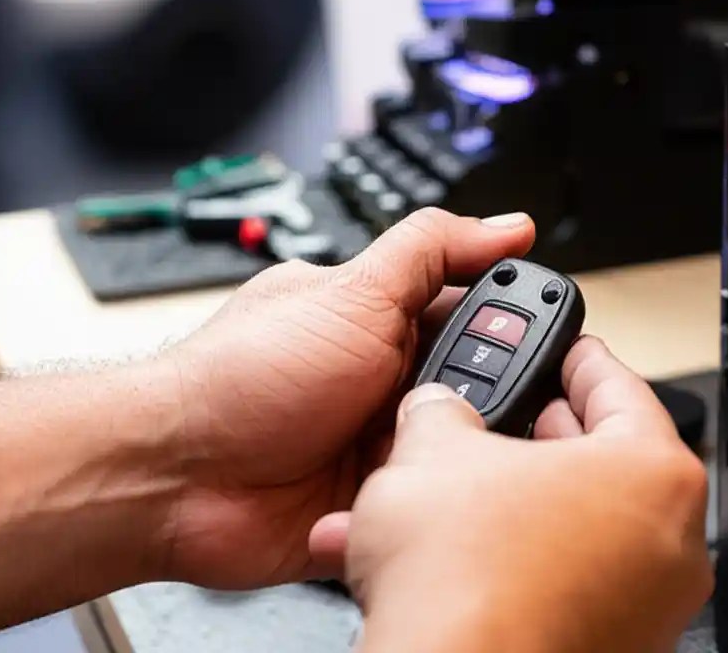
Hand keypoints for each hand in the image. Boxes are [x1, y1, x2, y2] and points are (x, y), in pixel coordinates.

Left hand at [158, 208, 534, 587]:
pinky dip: (423, 504)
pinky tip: (412, 494)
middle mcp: (385, 381)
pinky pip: (424, 504)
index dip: (517, 325)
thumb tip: (506, 223)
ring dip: (456, 455)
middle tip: (472, 404)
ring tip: (435, 453)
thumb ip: (432, 251)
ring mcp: (378, 444)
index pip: (478, 314)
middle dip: (491, 400)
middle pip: (481, 387)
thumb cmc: (242, 379)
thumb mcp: (352, 293)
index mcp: (383, 321)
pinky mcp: (371, 502)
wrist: (174, 478)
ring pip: (461, 450)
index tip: (553, 336)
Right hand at [317, 337, 712, 652]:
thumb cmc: (468, 587)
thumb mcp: (429, 457)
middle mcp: (672, 542)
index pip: (621, 387)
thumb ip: (441, 413)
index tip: (570, 350)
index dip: (580, 359)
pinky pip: (573, 586)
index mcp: (654, 474)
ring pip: (584, 531)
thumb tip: (434, 412)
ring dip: (526, 508)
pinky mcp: (620, 650)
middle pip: (610, 464)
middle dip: (548, 439)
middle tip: (514, 421)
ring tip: (466, 497)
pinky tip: (468, 561)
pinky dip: (525, 567)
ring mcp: (652, 607)